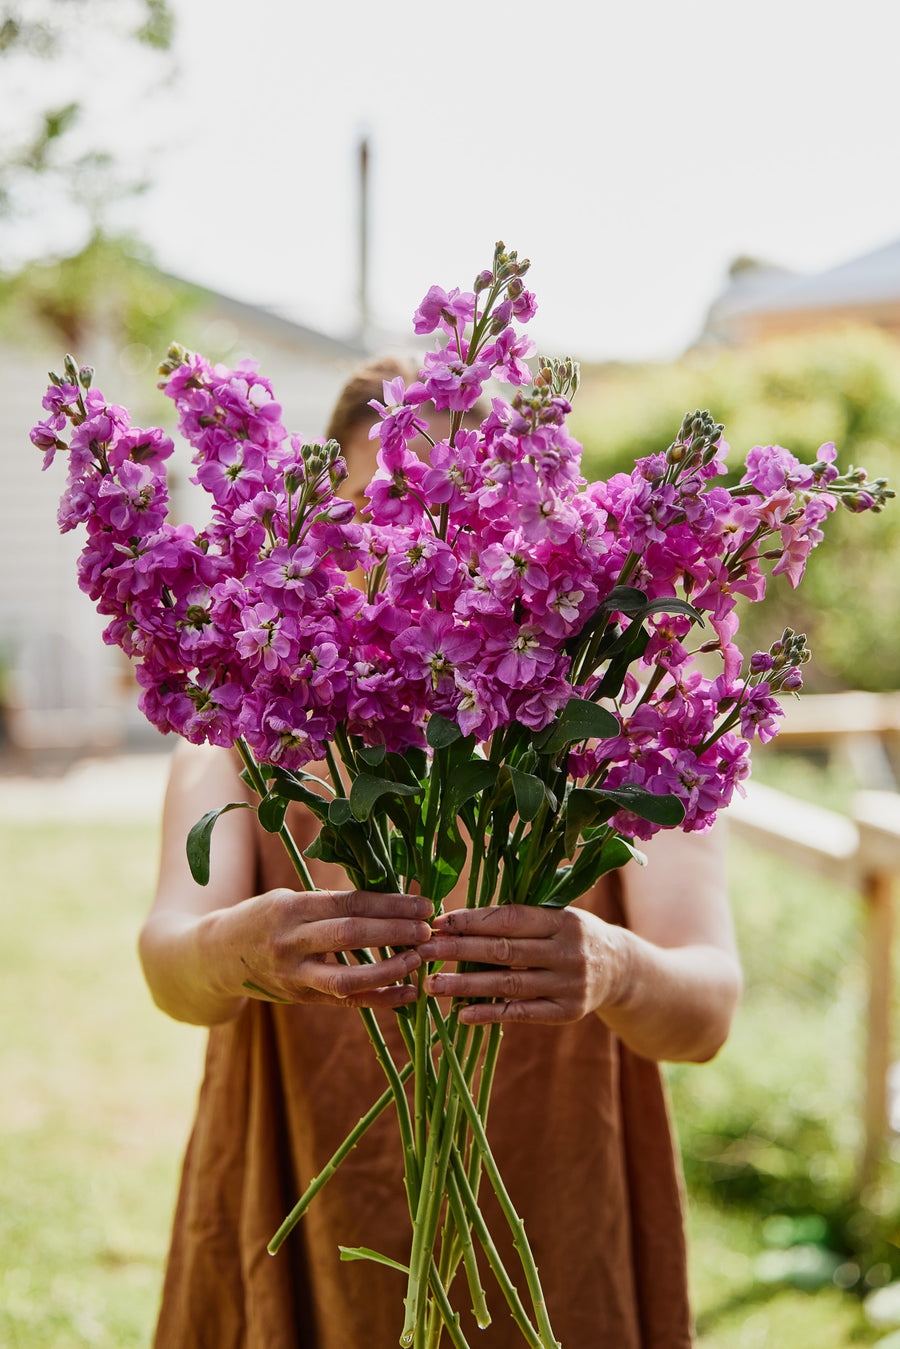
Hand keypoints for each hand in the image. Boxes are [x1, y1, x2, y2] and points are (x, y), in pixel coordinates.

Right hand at [217, 887, 432, 1009]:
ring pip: (346, 978)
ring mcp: (294, 975)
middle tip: (427, 930)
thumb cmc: (264, 919)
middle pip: (350, 936)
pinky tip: (408, 993)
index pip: (348, 903)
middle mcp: (290, 942)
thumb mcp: (289, 900)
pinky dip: (380, 999)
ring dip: (388, 970)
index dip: (389, 904)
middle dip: (394, 932)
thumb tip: (393, 899)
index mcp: (290, 908)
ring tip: (418, 959)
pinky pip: (345, 1002)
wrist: (216, 957)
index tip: (423, 904)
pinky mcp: (301, 999)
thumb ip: (332, 904)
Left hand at [418, 904, 626, 1024]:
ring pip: (508, 984)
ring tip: (432, 985)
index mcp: (563, 920)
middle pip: (504, 951)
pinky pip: (522, 1013)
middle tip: (423, 951)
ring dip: (465, 984)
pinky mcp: (567, 1012)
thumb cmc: (572, 936)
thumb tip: (456, 920)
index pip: (510, 919)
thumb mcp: (557, 917)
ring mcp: (569, 984)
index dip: (473, 921)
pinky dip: (490, 1013)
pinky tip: (461, 1014)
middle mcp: (568, 951)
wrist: (620, 969)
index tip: (439, 923)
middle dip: (459, 950)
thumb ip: (517, 918)